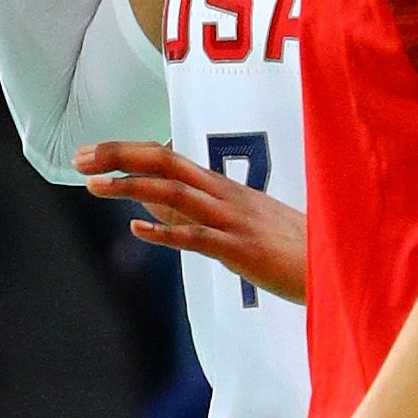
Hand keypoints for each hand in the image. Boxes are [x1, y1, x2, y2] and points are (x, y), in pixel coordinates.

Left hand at [77, 139, 307, 303]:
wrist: (338, 265)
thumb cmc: (289, 245)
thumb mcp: (238, 221)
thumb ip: (195, 212)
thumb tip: (149, 207)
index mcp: (223, 187)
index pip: (167, 158)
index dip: (127, 152)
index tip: (89, 153)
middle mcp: (225, 196)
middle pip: (166, 165)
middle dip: (121, 158)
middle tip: (79, 158)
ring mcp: (233, 221)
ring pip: (177, 195)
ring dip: (132, 188)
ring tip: (94, 186)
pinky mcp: (242, 250)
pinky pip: (200, 239)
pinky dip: (167, 233)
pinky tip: (136, 230)